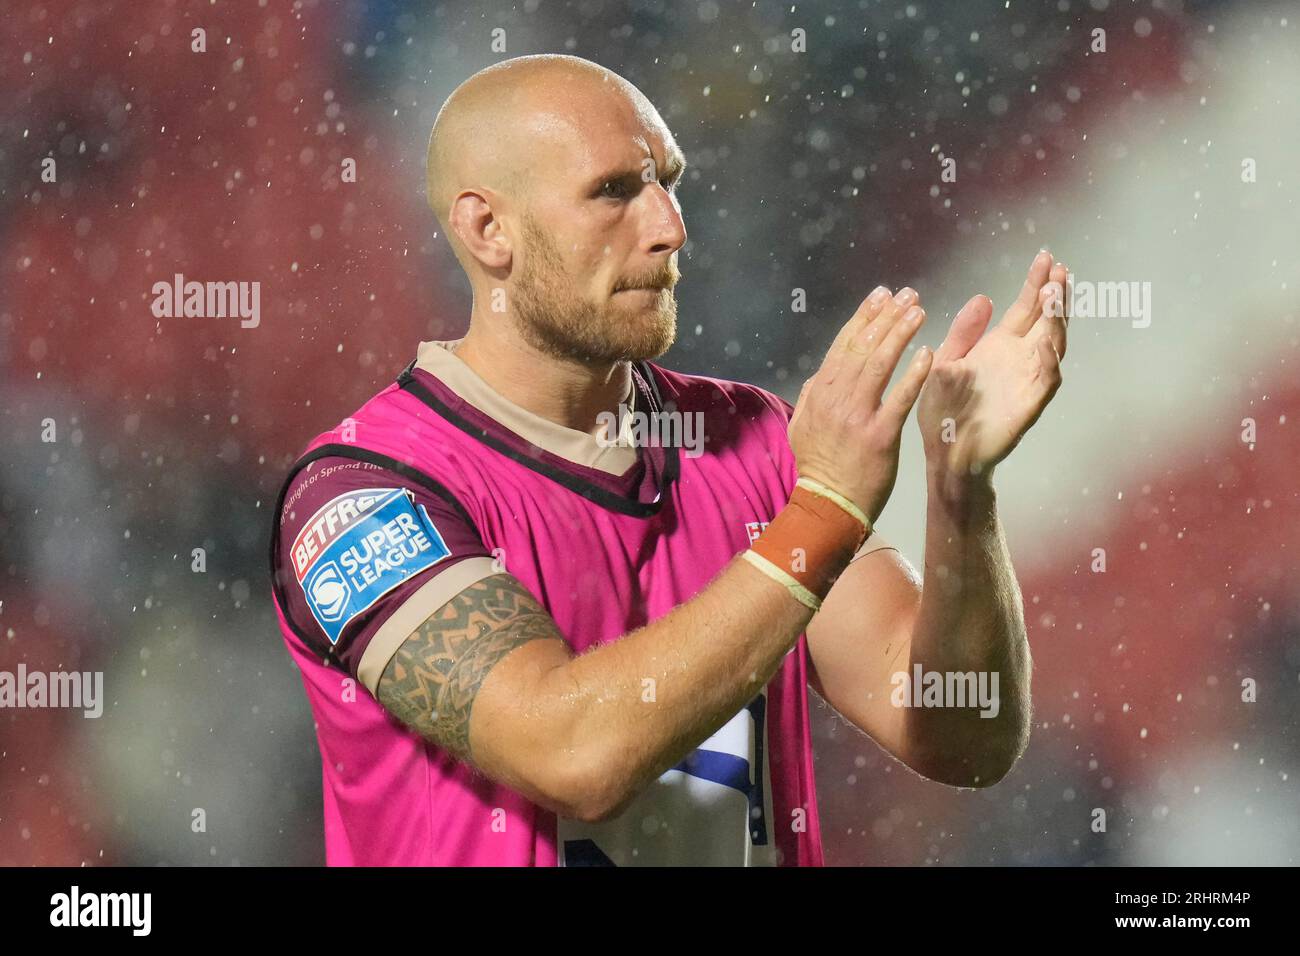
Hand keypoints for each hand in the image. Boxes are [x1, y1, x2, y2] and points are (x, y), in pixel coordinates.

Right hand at [789, 285, 933, 524]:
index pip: (843, 345)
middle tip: (906, 294)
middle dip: (886, 316)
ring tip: (917, 312)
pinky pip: (899, 399)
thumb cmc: (820, 468)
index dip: (863, 317)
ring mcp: (858, 416)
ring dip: (899, 334)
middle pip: (863, 347)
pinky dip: (913, 374)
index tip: (880, 295)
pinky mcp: (880, 436)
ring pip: (879, 365)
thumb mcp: (803, 428)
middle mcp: (837, 399)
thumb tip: (820, 374)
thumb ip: (811, 397)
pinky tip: (928, 354)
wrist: (828, 505)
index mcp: (821, 393)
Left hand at [916, 250, 1067, 480]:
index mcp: (999, 347)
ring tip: (1055, 296)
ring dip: (1056, 322)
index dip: (1037, 284)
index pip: (1025, 308)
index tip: (1046, 257)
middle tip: (1060, 269)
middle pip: (1046, 320)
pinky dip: (1048, 362)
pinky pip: (1046, 381)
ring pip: (1053, 346)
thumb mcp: (945, 363)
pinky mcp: (1028, 406)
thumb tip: (983, 299)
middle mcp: (1018, 360)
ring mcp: (1027, 381)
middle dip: (1055, 295)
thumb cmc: (943, 412)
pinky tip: (1046, 342)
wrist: (944, 455)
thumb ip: (963, 334)